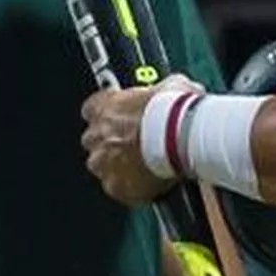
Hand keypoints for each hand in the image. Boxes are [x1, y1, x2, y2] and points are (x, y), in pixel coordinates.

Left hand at [79, 76, 196, 206]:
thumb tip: (174, 87)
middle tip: (137, 145)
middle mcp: (97, 134)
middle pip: (95, 140)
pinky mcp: (116, 185)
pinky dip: (131, 189)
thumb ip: (162, 89)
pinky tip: (148, 184)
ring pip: (102, 166)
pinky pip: (118, 189)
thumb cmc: (174, 111)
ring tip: (144, 166)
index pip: (93, 109)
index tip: (124, 118)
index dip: (111, 115)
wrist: (182, 137)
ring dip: (118, 166)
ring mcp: (103, 162)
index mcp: (104, 106)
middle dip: (112, 143)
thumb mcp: (170, 87)